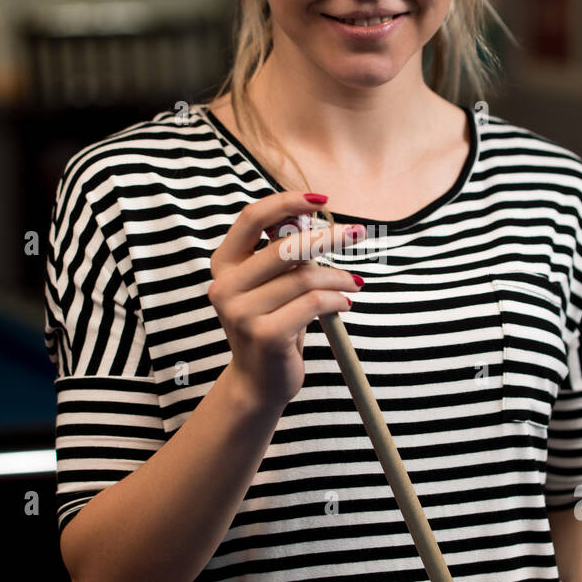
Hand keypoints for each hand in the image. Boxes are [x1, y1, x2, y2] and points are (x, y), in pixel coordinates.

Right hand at [208, 190, 365, 410]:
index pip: (252, 218)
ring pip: (305, 277)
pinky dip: (337, 299)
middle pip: (285, 246)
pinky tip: (345, 303)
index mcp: (224, 265)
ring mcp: (241, 313)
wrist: (259, 382)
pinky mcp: (265, 335)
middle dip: (328, 236)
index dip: (287, 202)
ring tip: (353, 282)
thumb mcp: (273, 283)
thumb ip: (283, 251)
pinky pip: (313, 303)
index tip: (322, 200)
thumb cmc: (272, 323)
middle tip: (357, 232)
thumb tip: (312, 214)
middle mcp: (225, 287)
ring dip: (338, 276)